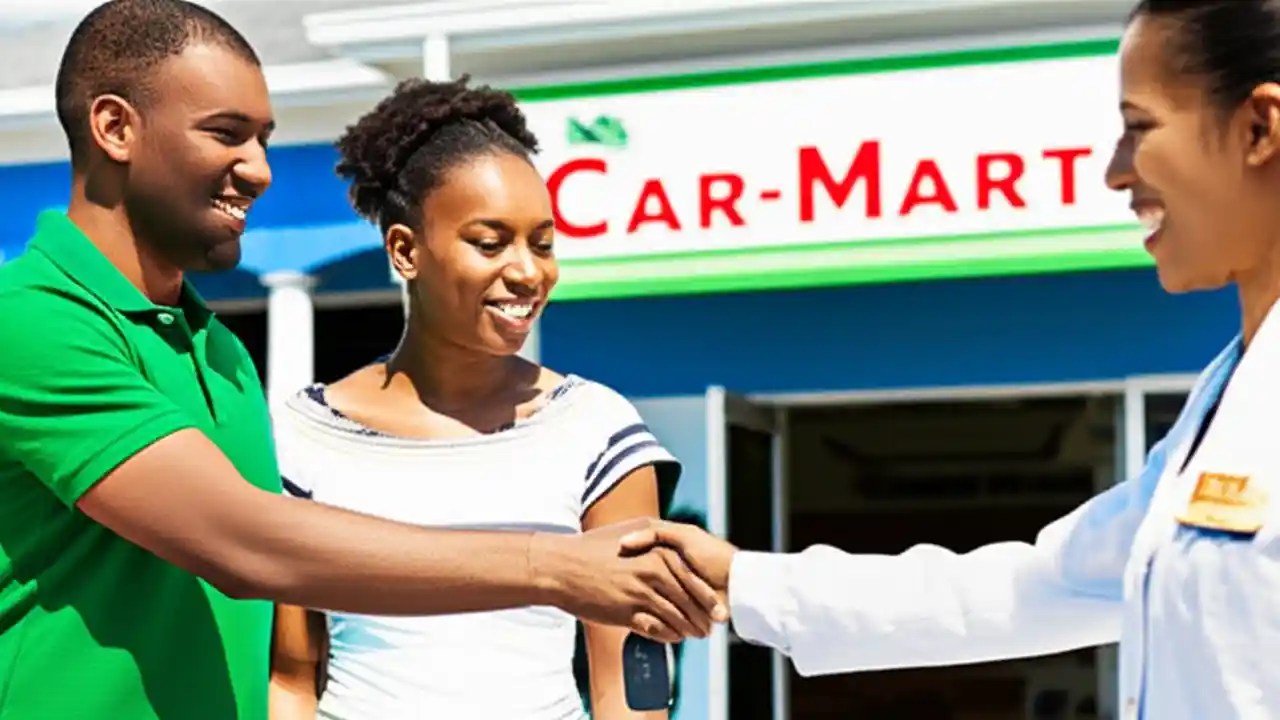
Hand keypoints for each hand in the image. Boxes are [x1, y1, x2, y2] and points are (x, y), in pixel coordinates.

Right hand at [530, 518, 728, 642]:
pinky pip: (656, 629)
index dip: (709, 597)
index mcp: (658, 553)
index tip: (719, 608)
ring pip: (676, 618)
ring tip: (694, 635)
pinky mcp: (626, 613)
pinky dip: (668, 635)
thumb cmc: (595, 546)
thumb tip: (673, 544)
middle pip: (689, 601)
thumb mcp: (630, 530)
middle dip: (703, 617)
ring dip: (688, 630)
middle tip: (711, 628)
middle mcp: (653, 572)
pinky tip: (671, 637)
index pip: (693, 580)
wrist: (563, 566)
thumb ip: (656, 537)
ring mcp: (640, 593)